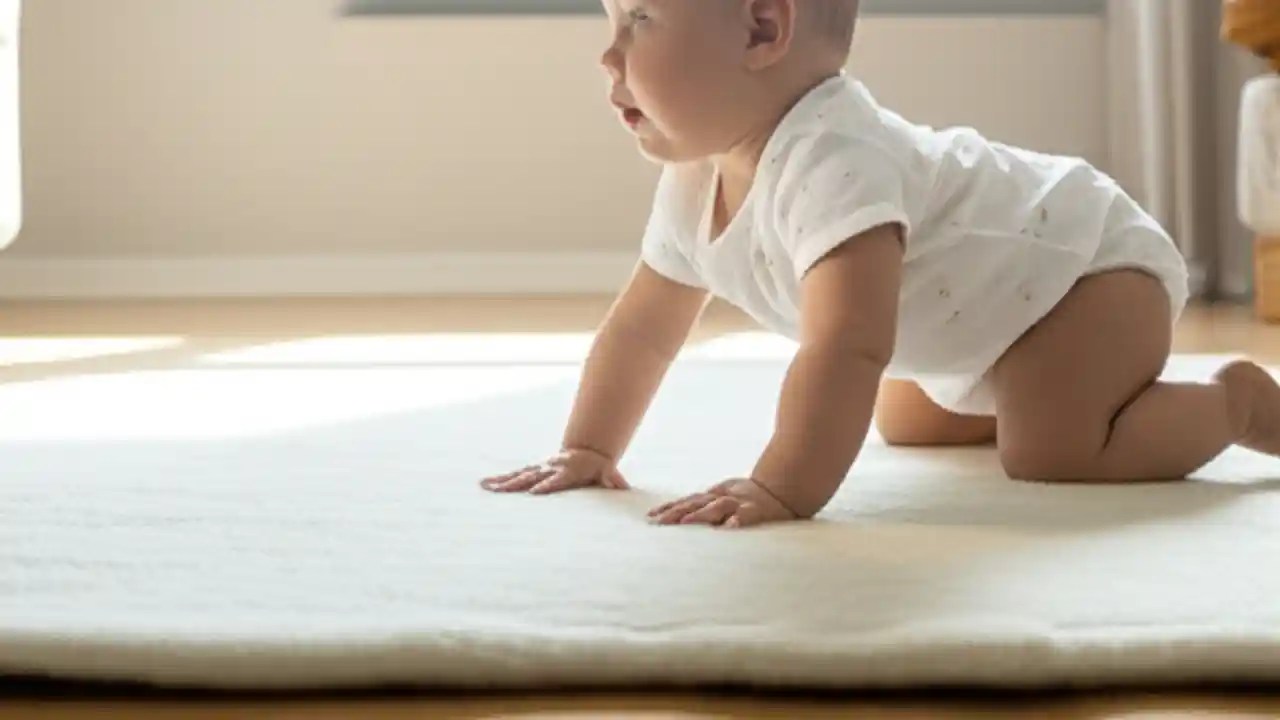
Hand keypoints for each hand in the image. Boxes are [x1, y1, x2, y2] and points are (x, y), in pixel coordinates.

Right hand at [479, 447, 628, 494]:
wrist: (587, 452)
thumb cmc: (598, 468)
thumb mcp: (608, 473)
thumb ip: (614, 480)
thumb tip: (622, 486)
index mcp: (566, 472)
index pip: (554, 480)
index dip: (545, 486)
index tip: (534, 493)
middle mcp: (549, 469)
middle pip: (531, 477)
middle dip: (516, 484)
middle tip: (501, 491)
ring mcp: (540, 469)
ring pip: (519, 476)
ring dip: (502, 482)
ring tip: (485, 487)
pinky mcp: (533, 470)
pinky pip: (515, 475)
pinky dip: (500, 480)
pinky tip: (485, 485)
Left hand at [647, 477, 799, 528]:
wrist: (781, 489)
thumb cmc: (748, 499)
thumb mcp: (725, 499)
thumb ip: (707, 508)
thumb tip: (680, 520)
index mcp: (712, 497)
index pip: (686, 501)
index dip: (668, 507)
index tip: (650, 517)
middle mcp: (722, 498)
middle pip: (694, 503)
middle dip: (675, 512)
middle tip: (657, 523)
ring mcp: (738, 503)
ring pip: (716, 506)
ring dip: (700, 514)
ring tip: (685, 522)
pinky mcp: (756, 510)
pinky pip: (746, 515)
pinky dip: (737, 520)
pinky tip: (729, 528)